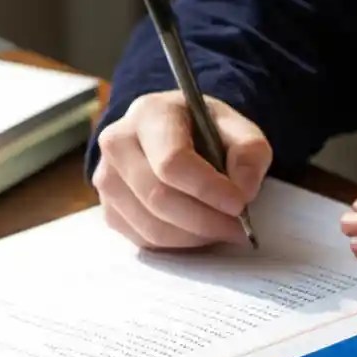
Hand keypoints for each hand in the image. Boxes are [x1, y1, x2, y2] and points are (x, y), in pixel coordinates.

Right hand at [91, 91, 272, 248]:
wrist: (179, 138)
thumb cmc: (208, 132)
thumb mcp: (240, 129)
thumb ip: (250, 152)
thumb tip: (243, 189)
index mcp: (150, 113)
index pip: (172, 160)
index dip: (207, 188)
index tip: (239, 204)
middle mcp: (118, 142)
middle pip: (158, 197)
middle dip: (204, 219)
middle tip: (239, 228)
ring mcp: (106, 179)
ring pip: (150, 225)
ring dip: (194, 236)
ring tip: (224, 229)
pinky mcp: (109, 210)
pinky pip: (144, 239)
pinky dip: (178, 243)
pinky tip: (200, 231)